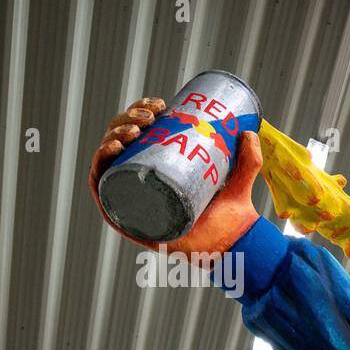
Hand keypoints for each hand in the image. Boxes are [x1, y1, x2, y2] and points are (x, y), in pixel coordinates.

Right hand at [87, 97, 262, 254]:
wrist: (233, 245)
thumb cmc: (231, 214)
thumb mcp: (239, 178)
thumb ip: (249, 158)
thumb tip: (249, 132)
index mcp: (156, 169)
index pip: (137, 134)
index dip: (139, 112)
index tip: (159, 104)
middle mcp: (140, 183)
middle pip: (120, 144)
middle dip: (126, 121)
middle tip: (149, 117)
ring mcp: (132, 201)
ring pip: (110, 163)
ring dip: (112, 138)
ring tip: (133, 131)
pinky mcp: (128, 220)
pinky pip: (105, 193)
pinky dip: (101, 169)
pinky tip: (112, 151)